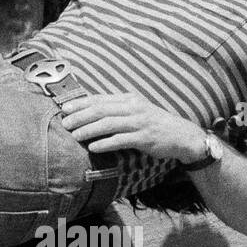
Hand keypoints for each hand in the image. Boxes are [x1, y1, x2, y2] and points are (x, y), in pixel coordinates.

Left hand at [58, 93, 204, 161]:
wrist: (182, 135)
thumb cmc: (154, 123)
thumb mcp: (135, 110)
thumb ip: (116, 109)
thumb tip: (88, 112)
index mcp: (129, 99)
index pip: (100, 99)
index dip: (80, 103)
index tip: (64, 109)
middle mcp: (133, 107)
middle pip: (101, 110)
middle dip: (80, 116)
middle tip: (65, 124)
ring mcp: (139, 122)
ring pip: (108, 124)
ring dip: (89, 130)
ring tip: (75, 135)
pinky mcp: (144, 138)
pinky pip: (121, 140)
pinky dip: (105, 143)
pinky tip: (93, 147)